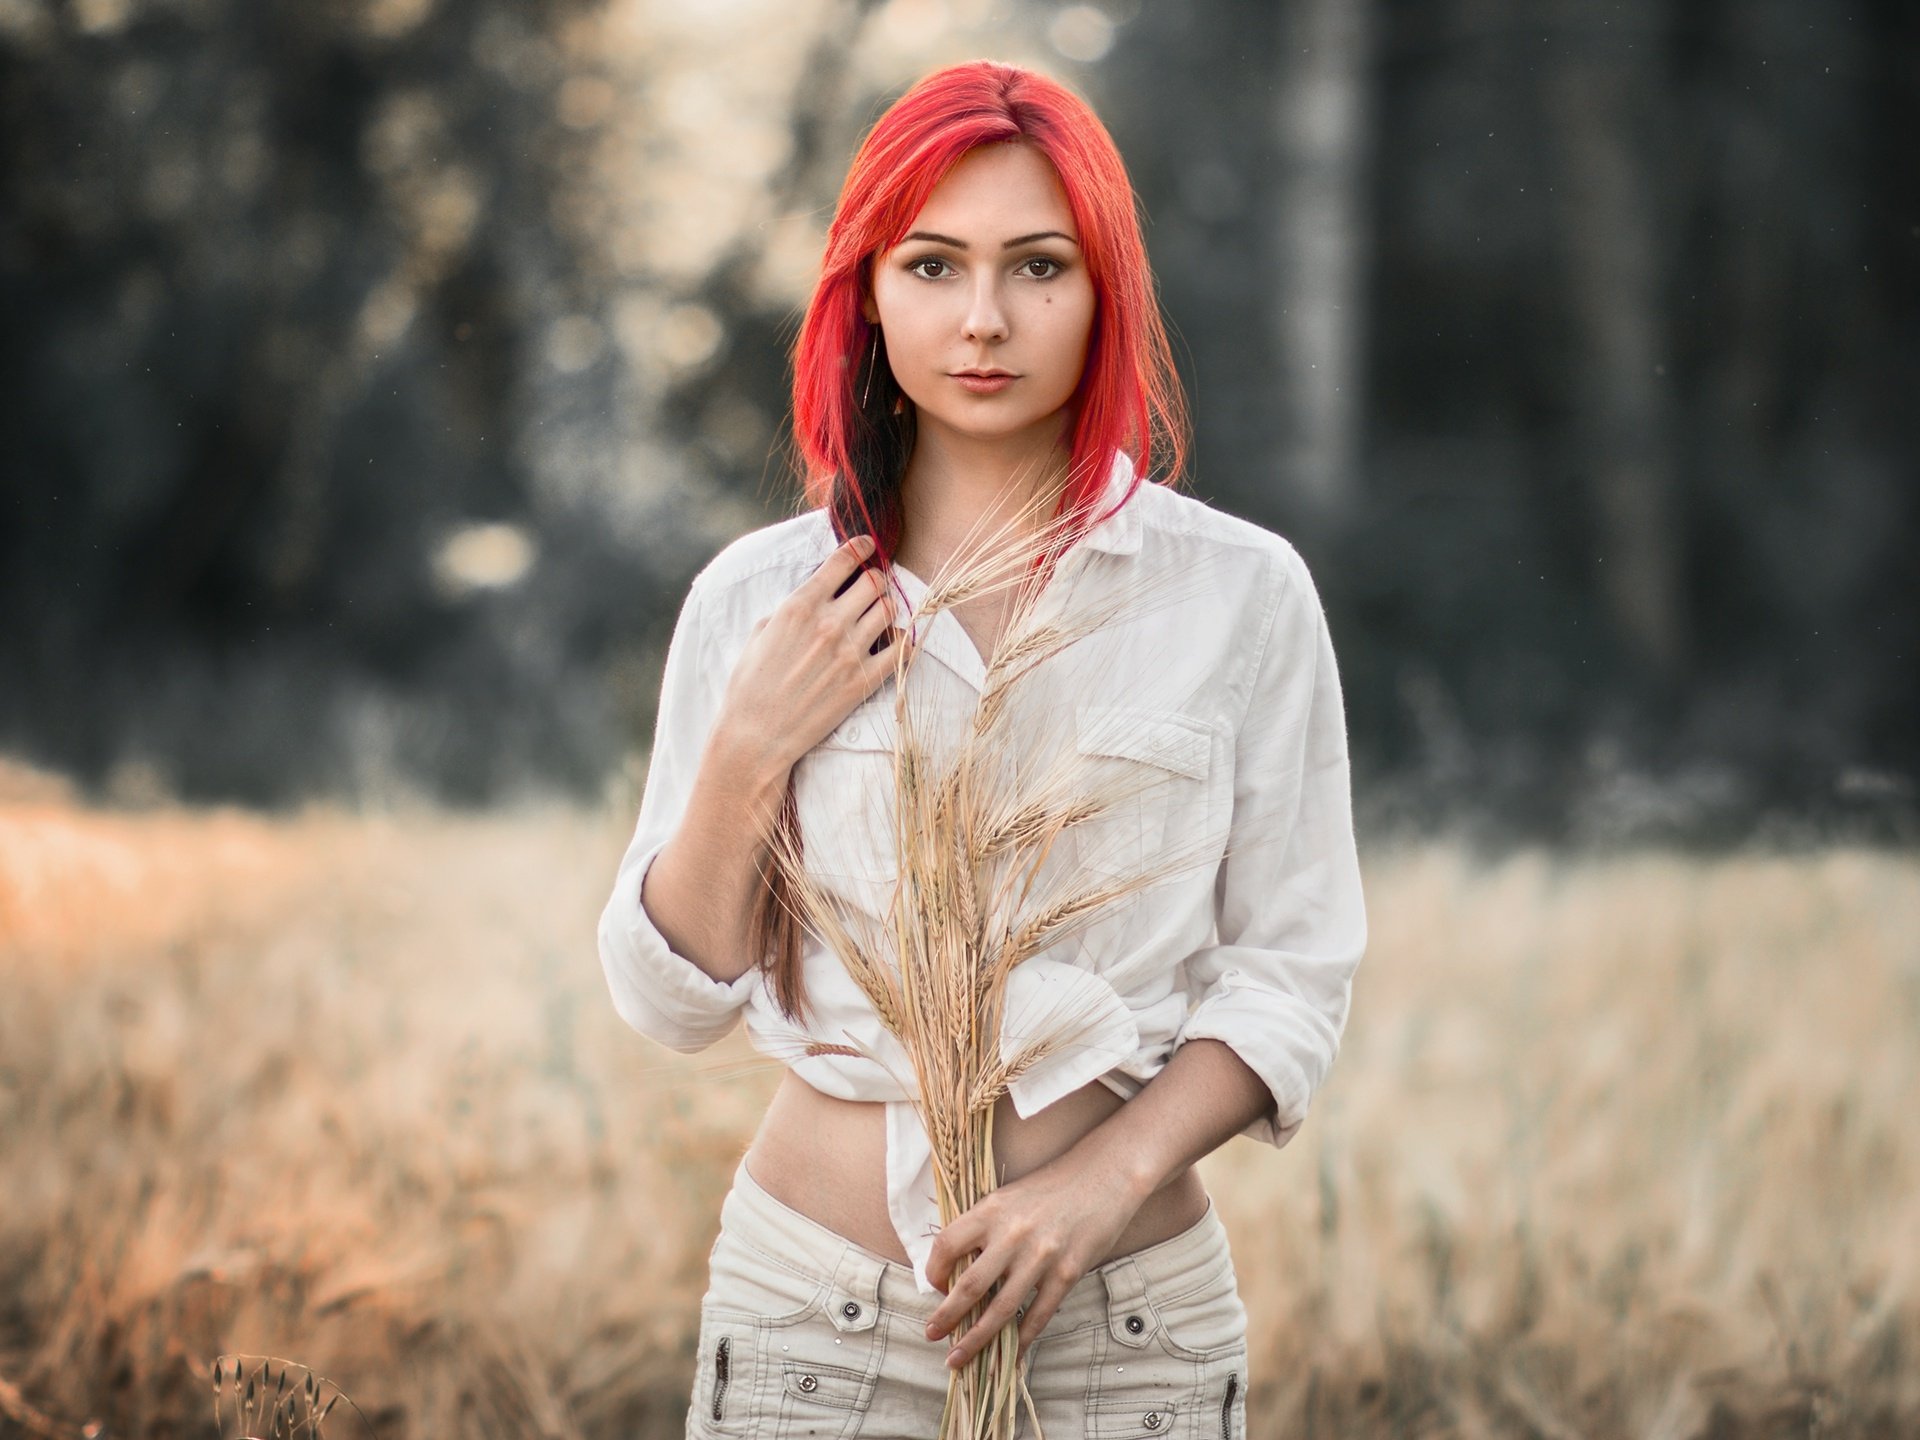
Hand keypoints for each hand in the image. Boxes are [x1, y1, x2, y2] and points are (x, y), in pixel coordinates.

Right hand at [714, 534, 899, 777]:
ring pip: (890, 610)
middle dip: (876, 580)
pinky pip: (902, 650)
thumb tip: (810, 600)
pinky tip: (896, 642)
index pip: (843, 561)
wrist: (756, 736)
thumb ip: (787, 611)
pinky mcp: (864, 681)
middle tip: (873, 587)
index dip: (860, 548)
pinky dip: (903, 641)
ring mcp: (850, 652)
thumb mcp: (759, 635)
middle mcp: (829, 623)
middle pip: (874, 583)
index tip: (868, 545)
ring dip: (887, 608)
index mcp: (799, 606)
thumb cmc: (749, 687)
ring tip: (880, 614)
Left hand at [922, 1141, 1145, 1369]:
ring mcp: (1041, 1256)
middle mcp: (1012, 1234)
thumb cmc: (1050, 1187)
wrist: (1102, 1177)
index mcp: (991, 1210)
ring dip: (976, 1339)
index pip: (947, 1246)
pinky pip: (1038, 1315)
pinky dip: (1021, 1339)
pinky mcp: (1067, 1272)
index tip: (936, 1288)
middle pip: (969, 1286)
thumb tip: (957, 1270)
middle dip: (946, 1317)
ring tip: (958, 1358)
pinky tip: (1009, 1355)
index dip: (934, 1272)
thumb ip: (984, 1228)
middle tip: (931, 1335)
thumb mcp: (1007, 1197)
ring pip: (1001, 1309)